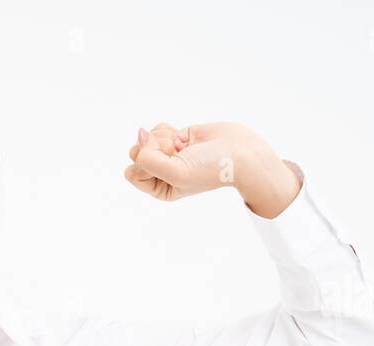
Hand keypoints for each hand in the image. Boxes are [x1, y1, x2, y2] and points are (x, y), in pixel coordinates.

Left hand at [123, 121, 299, 216]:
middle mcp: (161, 172)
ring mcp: (168, 153)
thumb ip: (147, 160)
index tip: (170, 162)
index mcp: (159, 188)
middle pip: (136, 153)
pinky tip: (182, 136)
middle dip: (156, 147)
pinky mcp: (176, 137)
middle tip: (178, 152)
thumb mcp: (175, 173)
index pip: (133, 172)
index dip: (147, 163)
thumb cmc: (210, 169)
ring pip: (146, 139)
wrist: (240, 153)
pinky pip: (157, 129)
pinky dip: (166, 129)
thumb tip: (140, 136)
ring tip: (184, 146)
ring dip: (163, 137)